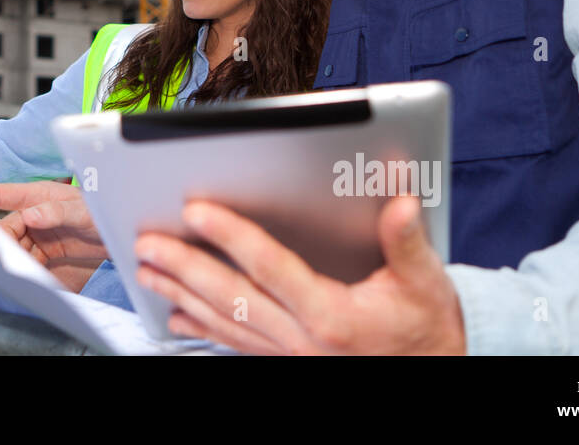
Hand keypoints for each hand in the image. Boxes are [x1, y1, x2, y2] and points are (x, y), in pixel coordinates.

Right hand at [0, 181, 107, 293]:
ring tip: (12, 267)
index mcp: (37, 196)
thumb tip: (30, 215)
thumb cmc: (101, 211)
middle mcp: (33, 214)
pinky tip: (25, 275)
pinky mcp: (44, 253)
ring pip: (13, 246)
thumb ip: (56, 211)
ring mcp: (37, 234)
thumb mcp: (82, 210)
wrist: (120, 236)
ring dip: (11, 256)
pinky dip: (23, 268)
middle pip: (5, 226)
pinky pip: (26, 261)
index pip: (1, 195)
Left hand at [134, 195, 466, 354]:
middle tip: (147, 242)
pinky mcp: (286, 362)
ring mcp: (290, 355)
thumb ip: (407, 243)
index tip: (197, 209)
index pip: (271, 267)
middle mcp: (303, 340)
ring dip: (182, 294)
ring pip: (225, 322)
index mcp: (332, 315)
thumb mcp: (426, 285)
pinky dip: (202, 329)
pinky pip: (236, 345)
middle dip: (185, 267)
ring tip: (146, 270)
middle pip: (232, 297)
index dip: (232, 235)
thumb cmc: (426, 329)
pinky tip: (176, 315)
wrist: (432, 374)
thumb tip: (400, 203)